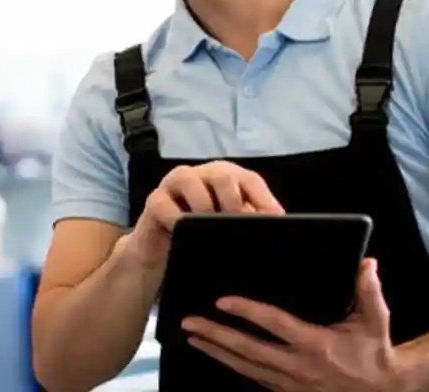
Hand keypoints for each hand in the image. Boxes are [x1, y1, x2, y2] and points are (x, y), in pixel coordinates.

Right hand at [124, 161, 282, 269]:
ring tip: (210, 231)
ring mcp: (175, 184)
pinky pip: (165, 205)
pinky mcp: (154, 201)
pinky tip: (184, 234)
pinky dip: (177, 219)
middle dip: (233, 201)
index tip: (274, 220)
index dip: (263, 199)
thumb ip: (248, 222)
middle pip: (222, 175)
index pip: (250, 180)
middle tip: (238, 226)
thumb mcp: (228, 230)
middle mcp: (201, 175)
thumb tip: (274, 224)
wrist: (162, 254)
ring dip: (204, 207)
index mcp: (225, 179)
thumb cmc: (199, 237)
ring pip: (191, 181)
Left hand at [182, 259, 408, 391]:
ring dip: (217, 352)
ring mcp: (289, 384)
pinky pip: (254, 379)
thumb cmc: (375, 353)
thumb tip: (367, 262)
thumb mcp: (376, 321)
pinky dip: (233, 367)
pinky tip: (217, 356)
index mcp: (315, 344)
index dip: (247, 312)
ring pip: (245, 368)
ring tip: (192, 338)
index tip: (222, 301)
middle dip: (216, 336)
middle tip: (189, 323)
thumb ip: (368, 291)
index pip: (274, 324)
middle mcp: (297, 366)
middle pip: (248, 350)